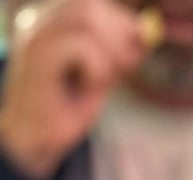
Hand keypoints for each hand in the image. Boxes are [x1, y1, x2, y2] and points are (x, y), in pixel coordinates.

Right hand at [0, 0, 150, 179]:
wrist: (35, 141)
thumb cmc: (65, 109)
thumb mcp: (100, 74)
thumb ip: (118, 52)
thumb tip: (146, 31)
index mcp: (49, 19)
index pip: (94, 4)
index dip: (121, 23)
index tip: (132, 56)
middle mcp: (38, 19)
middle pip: (91, 5)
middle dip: (118, 36)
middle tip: (121, 70)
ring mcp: (35, 34)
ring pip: (87, 18)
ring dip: (107, 54)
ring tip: (97, 81)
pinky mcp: (38, 54)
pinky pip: (83, 47)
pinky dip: (96, 70)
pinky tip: (83, 88)